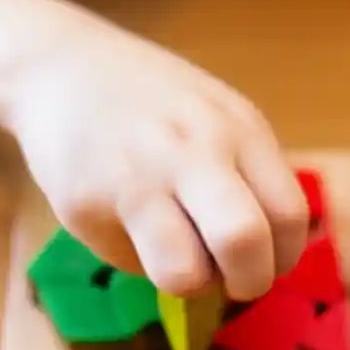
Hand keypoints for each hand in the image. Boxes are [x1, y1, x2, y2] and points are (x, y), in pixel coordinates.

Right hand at [10, 13, 307, 300]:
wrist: (60, 67)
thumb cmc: (153, 104)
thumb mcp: (218, 117)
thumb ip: (249, 174)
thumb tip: (268, 257)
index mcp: (239, 128)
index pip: (290, 216)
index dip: (282, 257)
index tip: (263, 260)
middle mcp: (194, 149)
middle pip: (246, 243)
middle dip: (249, 281)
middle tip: (232, 280)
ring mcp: (139, 177)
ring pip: (187, 274)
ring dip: (192, 283)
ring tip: (178, 259)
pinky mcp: (88, 205)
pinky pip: (133, 264)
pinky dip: (140, 264)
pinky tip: (127, 227)